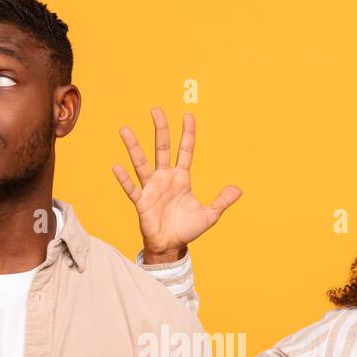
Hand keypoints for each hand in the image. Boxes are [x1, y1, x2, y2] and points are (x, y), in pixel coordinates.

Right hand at [113, 107, 241, 263]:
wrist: (171, 246)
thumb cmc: (187, 229)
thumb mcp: (210, 215)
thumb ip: (222, 201)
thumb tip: (238, 189)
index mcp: (181, 178)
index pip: (185, 150)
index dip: (187, 133)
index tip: (188, 115)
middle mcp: (165, 178)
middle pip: (162, 148)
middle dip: (160, 129)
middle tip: (156, 110)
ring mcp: (151, 188)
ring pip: (141, 163)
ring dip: (134, 147)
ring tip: (125, 130)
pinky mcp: (142, 202)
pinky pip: (132, 189)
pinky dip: (124, 179)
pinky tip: (117, 166)